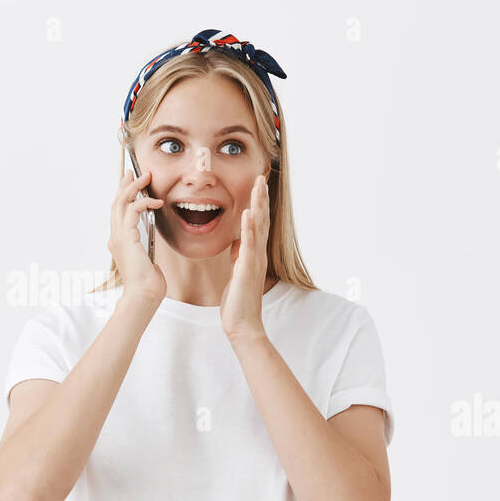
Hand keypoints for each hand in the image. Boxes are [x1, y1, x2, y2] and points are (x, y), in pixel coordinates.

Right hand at [109, 168, 166, 306]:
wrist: (144, 295)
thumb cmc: (148, 284)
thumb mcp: (148, 263)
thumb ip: (146, 253)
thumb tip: (150, 251)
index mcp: (120, 242)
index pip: (119, 213)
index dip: (125, 196)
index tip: (133, 184)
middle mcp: (116, 237)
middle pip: (117, 203)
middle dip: (126, 185)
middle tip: (134, 172)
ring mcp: (119, 237)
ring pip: (122, 203)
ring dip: (134, 188)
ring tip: (145, 177)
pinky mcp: (126, 238)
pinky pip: (132, 211)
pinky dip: (144, 203)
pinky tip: (156, 201)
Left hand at [219, 174, 271, 340]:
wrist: (242, 323)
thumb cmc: (238, 301)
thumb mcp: (237, 272)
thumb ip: (239, 255)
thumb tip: (239, 241)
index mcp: (254, 255)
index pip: (257, 224)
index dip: (257, 204)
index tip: (257, 186)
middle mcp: (258, 254)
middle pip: (262, 221)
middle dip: (260, 198)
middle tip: (261, 177)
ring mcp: (254, 261)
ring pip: (258, 228)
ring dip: (258, 206)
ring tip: (258, 187)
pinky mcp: (247, 269)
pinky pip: (249, 245)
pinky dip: (249, 228)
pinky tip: (248, 214)